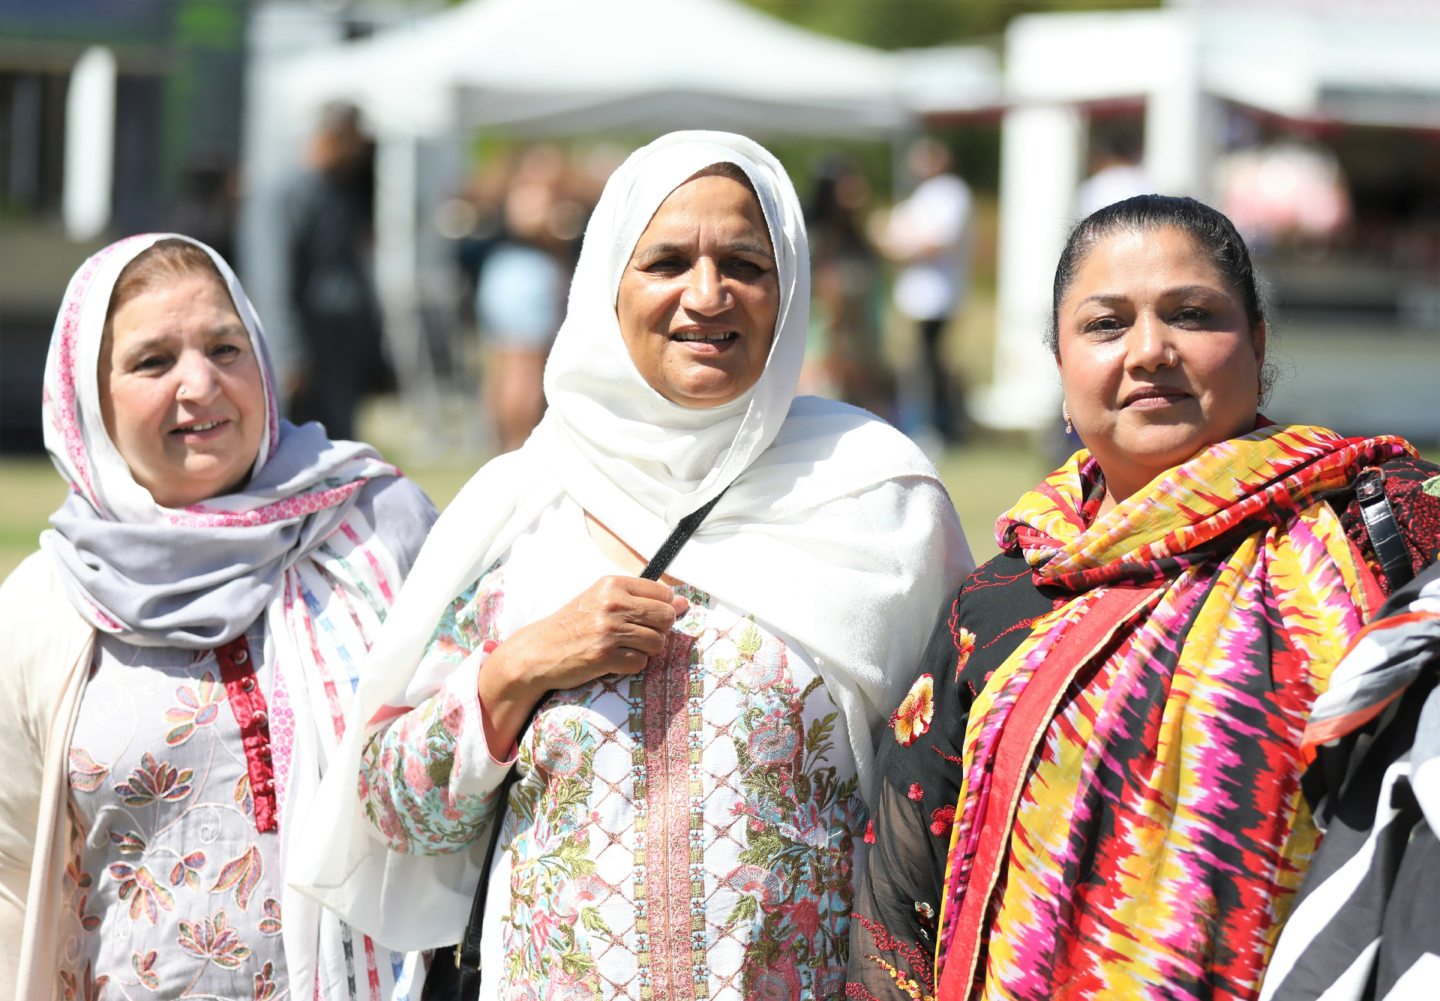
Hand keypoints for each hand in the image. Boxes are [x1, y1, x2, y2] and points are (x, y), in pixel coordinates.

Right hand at [476, 577, 686, 754]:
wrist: (540, 650)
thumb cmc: (574, 624)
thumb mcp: (603, 601)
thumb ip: (643, 599)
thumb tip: (684, 603)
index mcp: (612, 584)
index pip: (664, 592)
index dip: (662, 608)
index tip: (645, 617)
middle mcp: (612, 603)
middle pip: (666, 617)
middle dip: (658, 630)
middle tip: (636, 635)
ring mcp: (609, 630)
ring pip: (657, 642)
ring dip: (644, 650)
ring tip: (622, 647)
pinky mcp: (605, 656)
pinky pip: (641, 663)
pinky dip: (631, 665)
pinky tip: (614, 660)